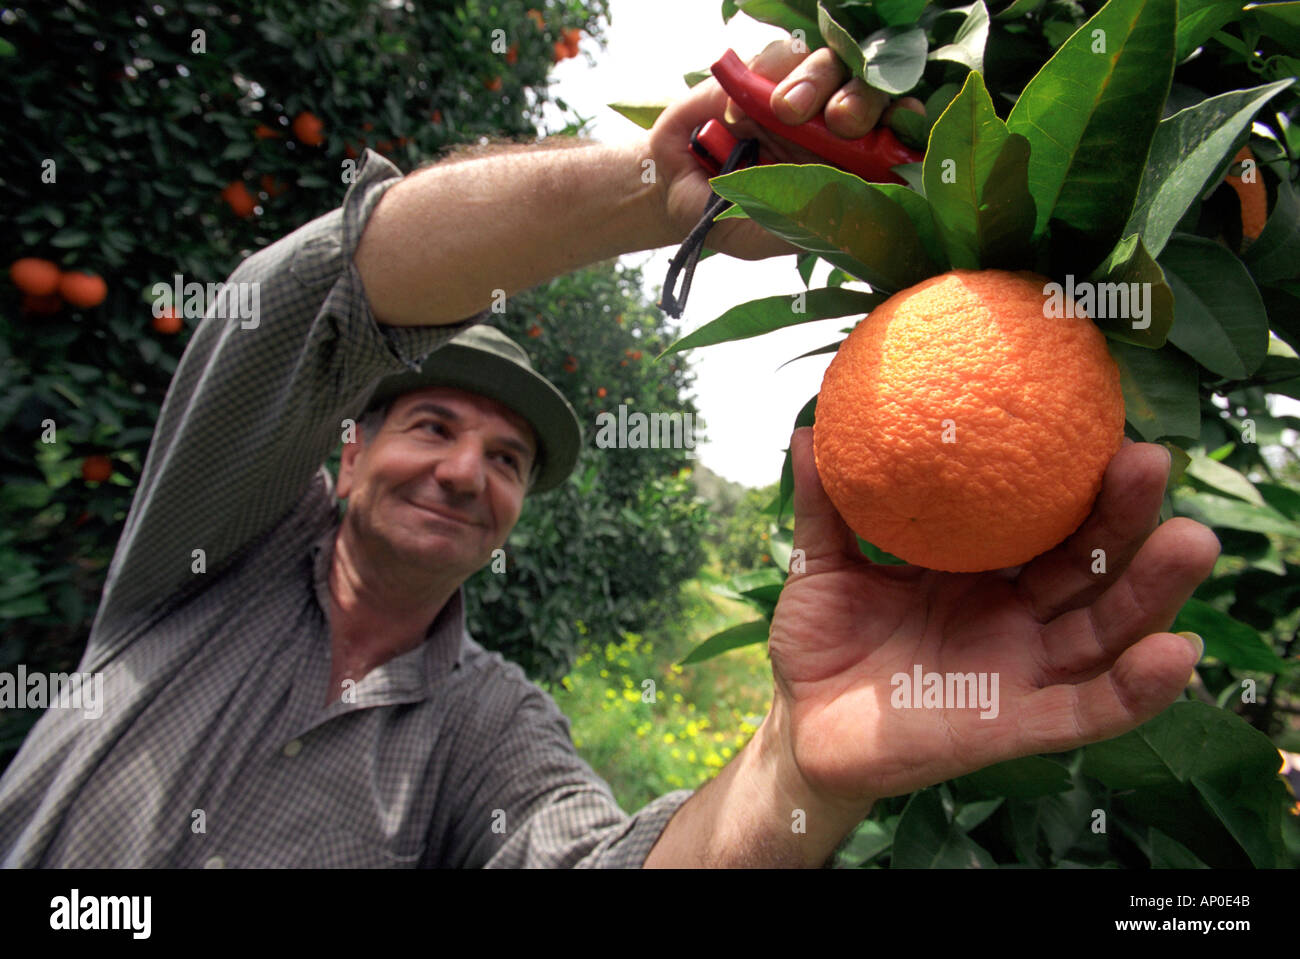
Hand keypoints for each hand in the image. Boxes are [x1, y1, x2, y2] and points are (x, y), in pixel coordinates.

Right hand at [646, 38, 924, 260]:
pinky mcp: (758, 73)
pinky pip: (780, 54)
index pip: (889, 134)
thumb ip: (810, 223)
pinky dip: (765, 75)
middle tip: (842, 121)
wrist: (669, 193)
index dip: (902, 126)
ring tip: (785, 111)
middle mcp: (825, 124)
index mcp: (842, 163)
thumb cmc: (725, 217)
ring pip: (827, 64)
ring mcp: (794, 95)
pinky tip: (739, 115)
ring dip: (813, 82)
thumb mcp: (767, 235)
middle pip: (866, 90)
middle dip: (861, 100)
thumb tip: (864, 215)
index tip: (900, 134)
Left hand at [764, 429, 1220, 810]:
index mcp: (978, 573)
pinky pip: (1085, 712)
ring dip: (1152, 591)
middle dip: (1126, 517)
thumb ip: (825, 507)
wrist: (801, 725)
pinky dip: (1134, 690)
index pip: (1043, 522)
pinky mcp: (1014, 727)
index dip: (1073, 480)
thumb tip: (809, 429)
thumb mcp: (823, 567)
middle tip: (1152, 460)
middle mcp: (1012, 617)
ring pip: (1102, 631)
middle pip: (1087, 566)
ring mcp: (1019, 671)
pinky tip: (1175, 654)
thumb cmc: (822, 643)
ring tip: (1193, 542)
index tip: (1100, 423)